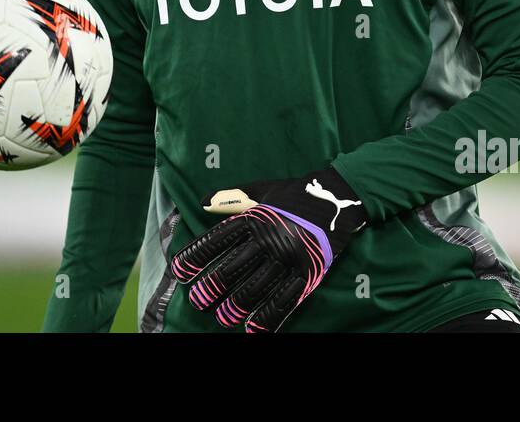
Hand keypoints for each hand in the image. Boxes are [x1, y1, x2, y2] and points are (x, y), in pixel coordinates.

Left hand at [169, 165, 367, 331]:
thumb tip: (202, 202)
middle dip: (212, 288)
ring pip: (256, 288)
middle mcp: (269, 238)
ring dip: (236, 306)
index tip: (181, 271)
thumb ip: (232, 198)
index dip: (196, 256)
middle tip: (198, 302)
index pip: (218, 240)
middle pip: (233, 268)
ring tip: (223, 318)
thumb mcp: (262, 190)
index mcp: (254, 218)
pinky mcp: (307, 273)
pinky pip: (285, 300)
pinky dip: (268, 318)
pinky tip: (254, 330)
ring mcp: (289, 257)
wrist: (339, 198)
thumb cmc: (294, 194)